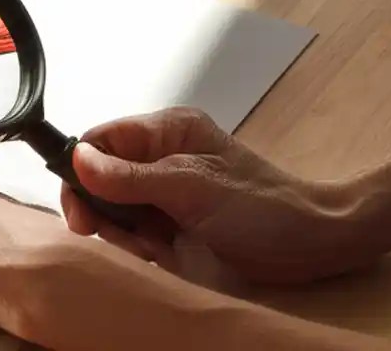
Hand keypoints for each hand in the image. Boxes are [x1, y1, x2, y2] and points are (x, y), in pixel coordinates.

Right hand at [62, 106, 367, 284]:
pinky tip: (156, 257)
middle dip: (98, 209)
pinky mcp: (172, 229)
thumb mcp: (191, 187)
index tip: (78, 207)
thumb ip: (130, 176)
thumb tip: (77, 158)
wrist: (313, 245)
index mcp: (167, 132)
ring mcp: (166, 196)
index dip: (80, 169)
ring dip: (119, 234)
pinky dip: (135, 250)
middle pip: (99, 179)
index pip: (102, 140)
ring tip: (149, 249)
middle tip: (105, 234)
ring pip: (113, 211)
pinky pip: (133, 236)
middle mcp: (161, 159)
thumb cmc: (261, 207)